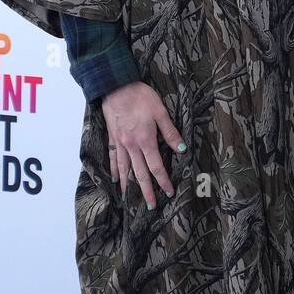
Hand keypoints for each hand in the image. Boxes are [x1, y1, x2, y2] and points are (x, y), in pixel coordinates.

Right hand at [101, 81, 184, 209]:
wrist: (116, 87)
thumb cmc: (140, 97)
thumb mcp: (160, 112)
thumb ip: (170, 133)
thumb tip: (182, 150)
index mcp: (145, 141)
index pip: (156, 167)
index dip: (163, 181)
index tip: (168, 193)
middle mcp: (131, 146)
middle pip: (140, 173)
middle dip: (146, 191)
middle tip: (151, 206)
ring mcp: (119, 143)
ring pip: (125, 169)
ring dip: (129, 186)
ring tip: (130, 200)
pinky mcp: (112, 138)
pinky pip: (113, 159)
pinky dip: (115, 171)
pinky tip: (116, 179)